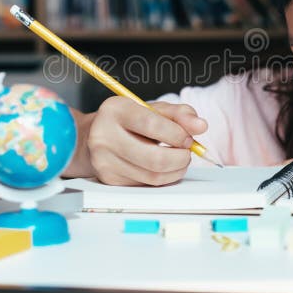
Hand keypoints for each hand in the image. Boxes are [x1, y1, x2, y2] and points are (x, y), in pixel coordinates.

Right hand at [84, 97, 207, 185]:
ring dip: (176, 170)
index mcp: (115, 110)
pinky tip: (163, 167)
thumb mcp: (150, 109)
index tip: (188, 138)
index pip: (152, 125)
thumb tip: (201, 126)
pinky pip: (145, 184)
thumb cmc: (126, 121)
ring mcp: (105, 161)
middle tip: (187, 153)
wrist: (91, 137)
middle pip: (154, 158)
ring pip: (152, 176)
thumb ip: (178, 114)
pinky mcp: (109, 179)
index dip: (177, 134)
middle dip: (181, 158)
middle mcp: (104, 136)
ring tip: (179, 159)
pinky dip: (162, 178)